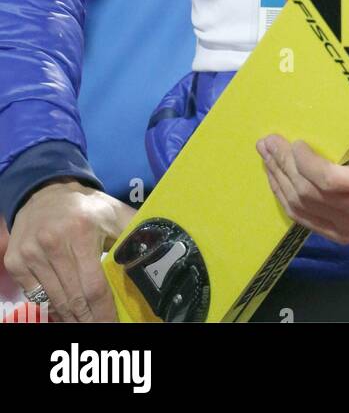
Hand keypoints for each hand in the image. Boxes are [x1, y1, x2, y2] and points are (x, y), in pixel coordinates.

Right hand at [5, 180, 136, 322]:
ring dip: (71, 317)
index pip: (94, 285)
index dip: (104, 311)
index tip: (112, 324)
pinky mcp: (16, 262)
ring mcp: (31, 254)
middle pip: (73, 298)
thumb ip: (134, 231)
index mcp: (81, 231)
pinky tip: (64, 309)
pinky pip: (35, 297)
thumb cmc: (85, 208)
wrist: (44, 193)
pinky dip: (50, 307)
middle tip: (101, 328)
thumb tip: (161, 248)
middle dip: (89, 319)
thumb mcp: (113, 213)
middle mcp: (52, 242)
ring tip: (85, 322)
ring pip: (54, 301)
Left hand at [256, 130, 348, 245]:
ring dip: (278, 180)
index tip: (294, 142)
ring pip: (301, 207)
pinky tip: (274, 177)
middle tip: (268, 143)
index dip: (306, 163)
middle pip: (310, 193)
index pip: (331, 181)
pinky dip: (283, 196)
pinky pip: (301, 218)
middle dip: (284, 166)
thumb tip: (308, 111)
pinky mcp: (338, 236)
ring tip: (266, 156)